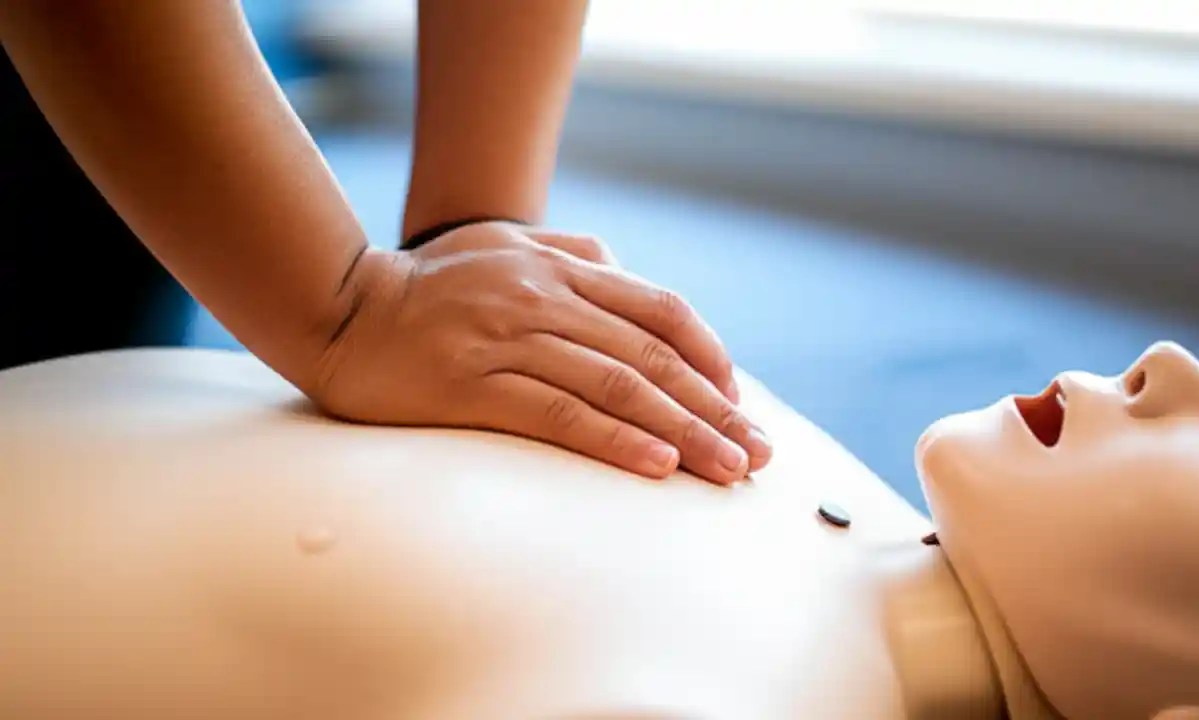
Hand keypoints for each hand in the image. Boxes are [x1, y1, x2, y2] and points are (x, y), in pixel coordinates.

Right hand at [306, 222, 771, 484]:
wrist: (338, 306)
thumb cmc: (428, 284)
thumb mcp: (505, 244)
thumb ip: (571, 252)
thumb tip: (627, 271)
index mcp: (560, 267)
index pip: (660, 310)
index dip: (710, 356)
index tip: (740, 400)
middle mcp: (544, 298)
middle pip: (652, 355)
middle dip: (715, 407)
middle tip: (758, 452)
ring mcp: (508, 339)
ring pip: (617, 386)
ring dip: (682, 431)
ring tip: (726, 470)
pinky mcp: (471, 385)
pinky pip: (557, 413)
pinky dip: (614, 439)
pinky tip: (656, 465)